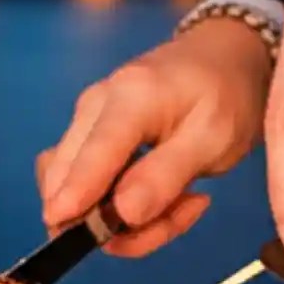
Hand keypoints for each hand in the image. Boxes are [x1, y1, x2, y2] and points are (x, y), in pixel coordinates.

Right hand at [37, 18, 272, 256]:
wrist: (220, 58)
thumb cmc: (224, 95)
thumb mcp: (213, 138)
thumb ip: (167, 175)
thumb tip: (122, 213)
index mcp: (127, 100)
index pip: (92, 154)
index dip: (73, 194)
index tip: (58, 226)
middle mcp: (93, 107)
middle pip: (71, 176)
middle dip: (115, 220)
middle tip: (178, 218)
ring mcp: (86, 120)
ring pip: (77, 187)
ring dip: (124, 217)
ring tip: (180, 203)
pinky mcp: (89, 135)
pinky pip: (88, 183)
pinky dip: (119, 204)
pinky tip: (159, 195)